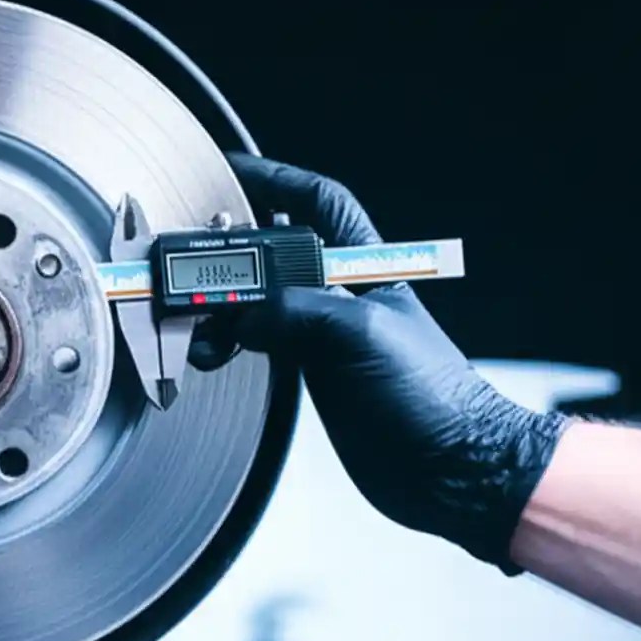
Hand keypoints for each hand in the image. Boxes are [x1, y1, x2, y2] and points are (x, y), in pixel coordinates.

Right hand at [228, 153, 570, 571]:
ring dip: (221, 308)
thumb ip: (295, 310)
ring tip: (198, 322)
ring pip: (258, 302)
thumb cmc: (433, 395)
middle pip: (274, 252)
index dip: (276, 180)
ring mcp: (324, 335)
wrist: (449, 469)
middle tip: (191, 256)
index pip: (318, 202)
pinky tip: (213, 354)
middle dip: (230, 249)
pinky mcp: (312, 375)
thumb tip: (240, 316)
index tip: (231, 171)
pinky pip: (257, 346)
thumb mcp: (361, 332)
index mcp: (367, 265)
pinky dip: (228, 346)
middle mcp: (341, 294)